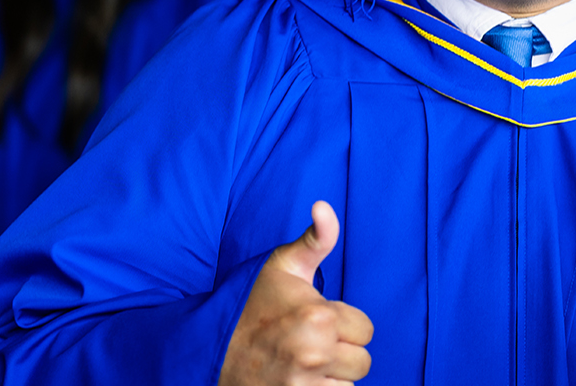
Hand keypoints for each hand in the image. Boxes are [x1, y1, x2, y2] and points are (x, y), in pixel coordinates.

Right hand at [220, 201, 373, 384]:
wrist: (210, 346)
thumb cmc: (251, 302)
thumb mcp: (284, 264)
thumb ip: (316, 238)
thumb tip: (324, 206)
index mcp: (319, 316)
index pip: (365, 329)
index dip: (344, 322)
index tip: (318, 318)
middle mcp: (316, 353)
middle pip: (362, 360)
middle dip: (342, 349)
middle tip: (312, 339)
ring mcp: (304, 384)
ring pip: (348, 383)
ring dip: (333, 374)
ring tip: (304, 358)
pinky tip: (300, 376)